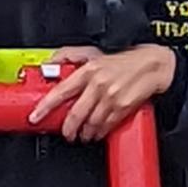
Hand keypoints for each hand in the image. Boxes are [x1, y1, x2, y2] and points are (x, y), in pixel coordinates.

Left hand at [27, 43, 176, 142]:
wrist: (152, 65)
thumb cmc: (123, 60)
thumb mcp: (93, 52)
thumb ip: (68, 56)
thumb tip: (49, 63)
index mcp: (87, 70)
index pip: (60, 91)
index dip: (45, 106)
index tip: (35, 117)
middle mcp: (98, 84)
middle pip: (75, 114)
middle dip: (68, 129)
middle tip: (66, 133)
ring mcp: (111, 97)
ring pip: (90, 123)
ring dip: (84, 133)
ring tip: (82, 134)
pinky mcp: (123, 107)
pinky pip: (106, 126)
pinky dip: (99, 132)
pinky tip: (96, 132)